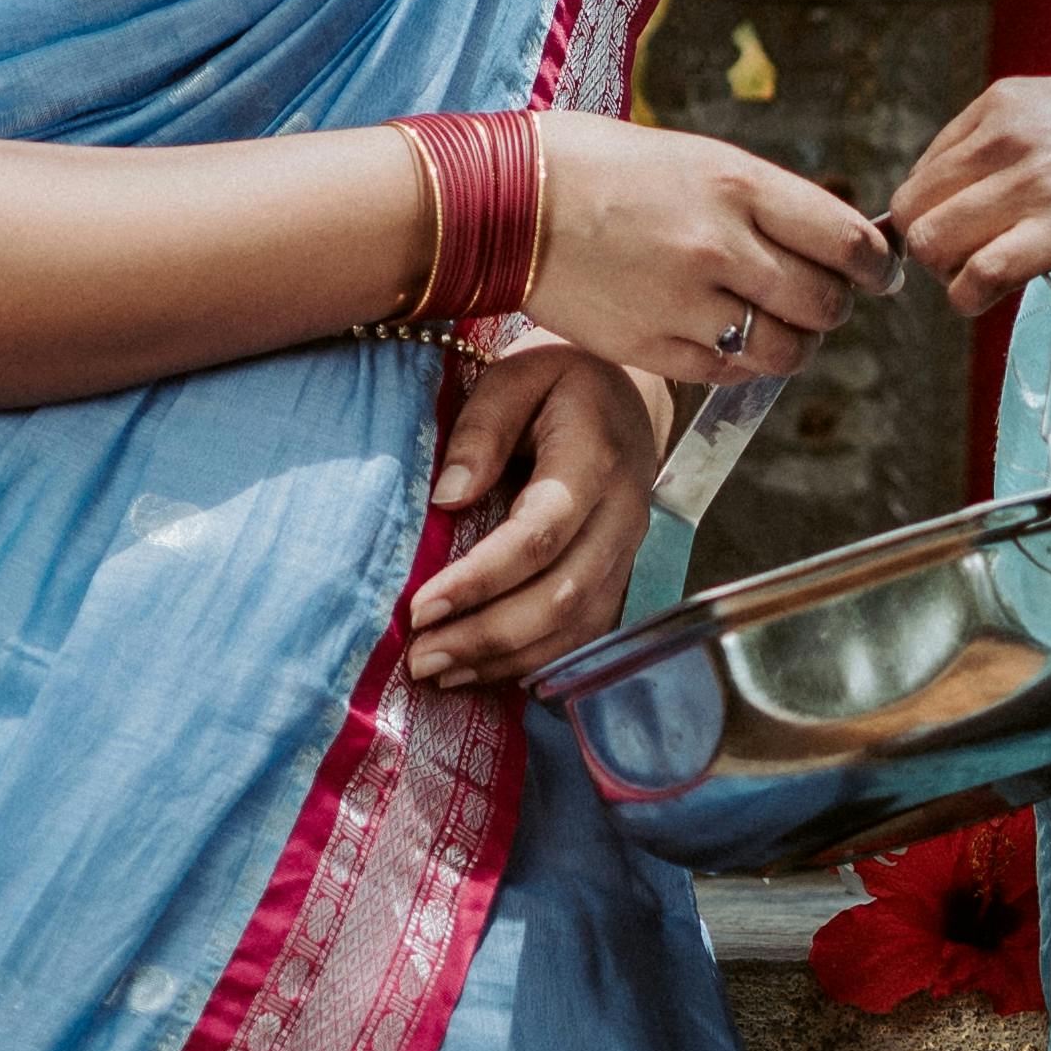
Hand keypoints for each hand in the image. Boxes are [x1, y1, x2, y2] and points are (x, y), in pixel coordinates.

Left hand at [408, 342, 659, 690]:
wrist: (625, 393)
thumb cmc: (557, 381)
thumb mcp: (514, 377)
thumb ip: (481, 430)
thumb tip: (448, 499)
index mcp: (595, 458)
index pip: (540, 534)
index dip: (481, 578)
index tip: (421, 607)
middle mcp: (623, 514)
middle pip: (562, 595)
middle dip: (488, 636)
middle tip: (421, 659)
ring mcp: (629, 551)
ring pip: (577, 626)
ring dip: (507, 659)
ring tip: (441, 673)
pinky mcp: (621, 575)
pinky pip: (585, 634)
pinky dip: (534, 660)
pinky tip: (483, 670)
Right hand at [523, 113, 893, 387]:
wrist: (506, 203)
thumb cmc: (601, 168)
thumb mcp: (695, 159)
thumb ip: (762, 202)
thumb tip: (829, 240)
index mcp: (737, 185)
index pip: (847, 240)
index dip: (876, 264)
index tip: (879, 271)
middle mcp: (721, 246)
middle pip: (826, 303)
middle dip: (834, 306)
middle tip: (820, 299)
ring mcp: (687, 303)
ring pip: (785, 350)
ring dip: (794, 344)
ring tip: (775, 326)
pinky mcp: (653, 348)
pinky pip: (729, 371)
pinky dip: (739, 360)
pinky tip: (722, 335)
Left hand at [889, 78, 1050, 314]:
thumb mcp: (1050, 109)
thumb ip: (996, 143)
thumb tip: (946, 195)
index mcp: (998, 107)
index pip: (921, 172)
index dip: (929, 212)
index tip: (956, 230)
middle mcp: (1004, 140)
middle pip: (914, 211)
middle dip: (928, 245)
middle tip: (962, 258)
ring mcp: (1030, 186)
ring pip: (934, 244)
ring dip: (947, 272)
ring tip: (979, 275)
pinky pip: (980, 275)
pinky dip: (968, 296)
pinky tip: (985, 296)